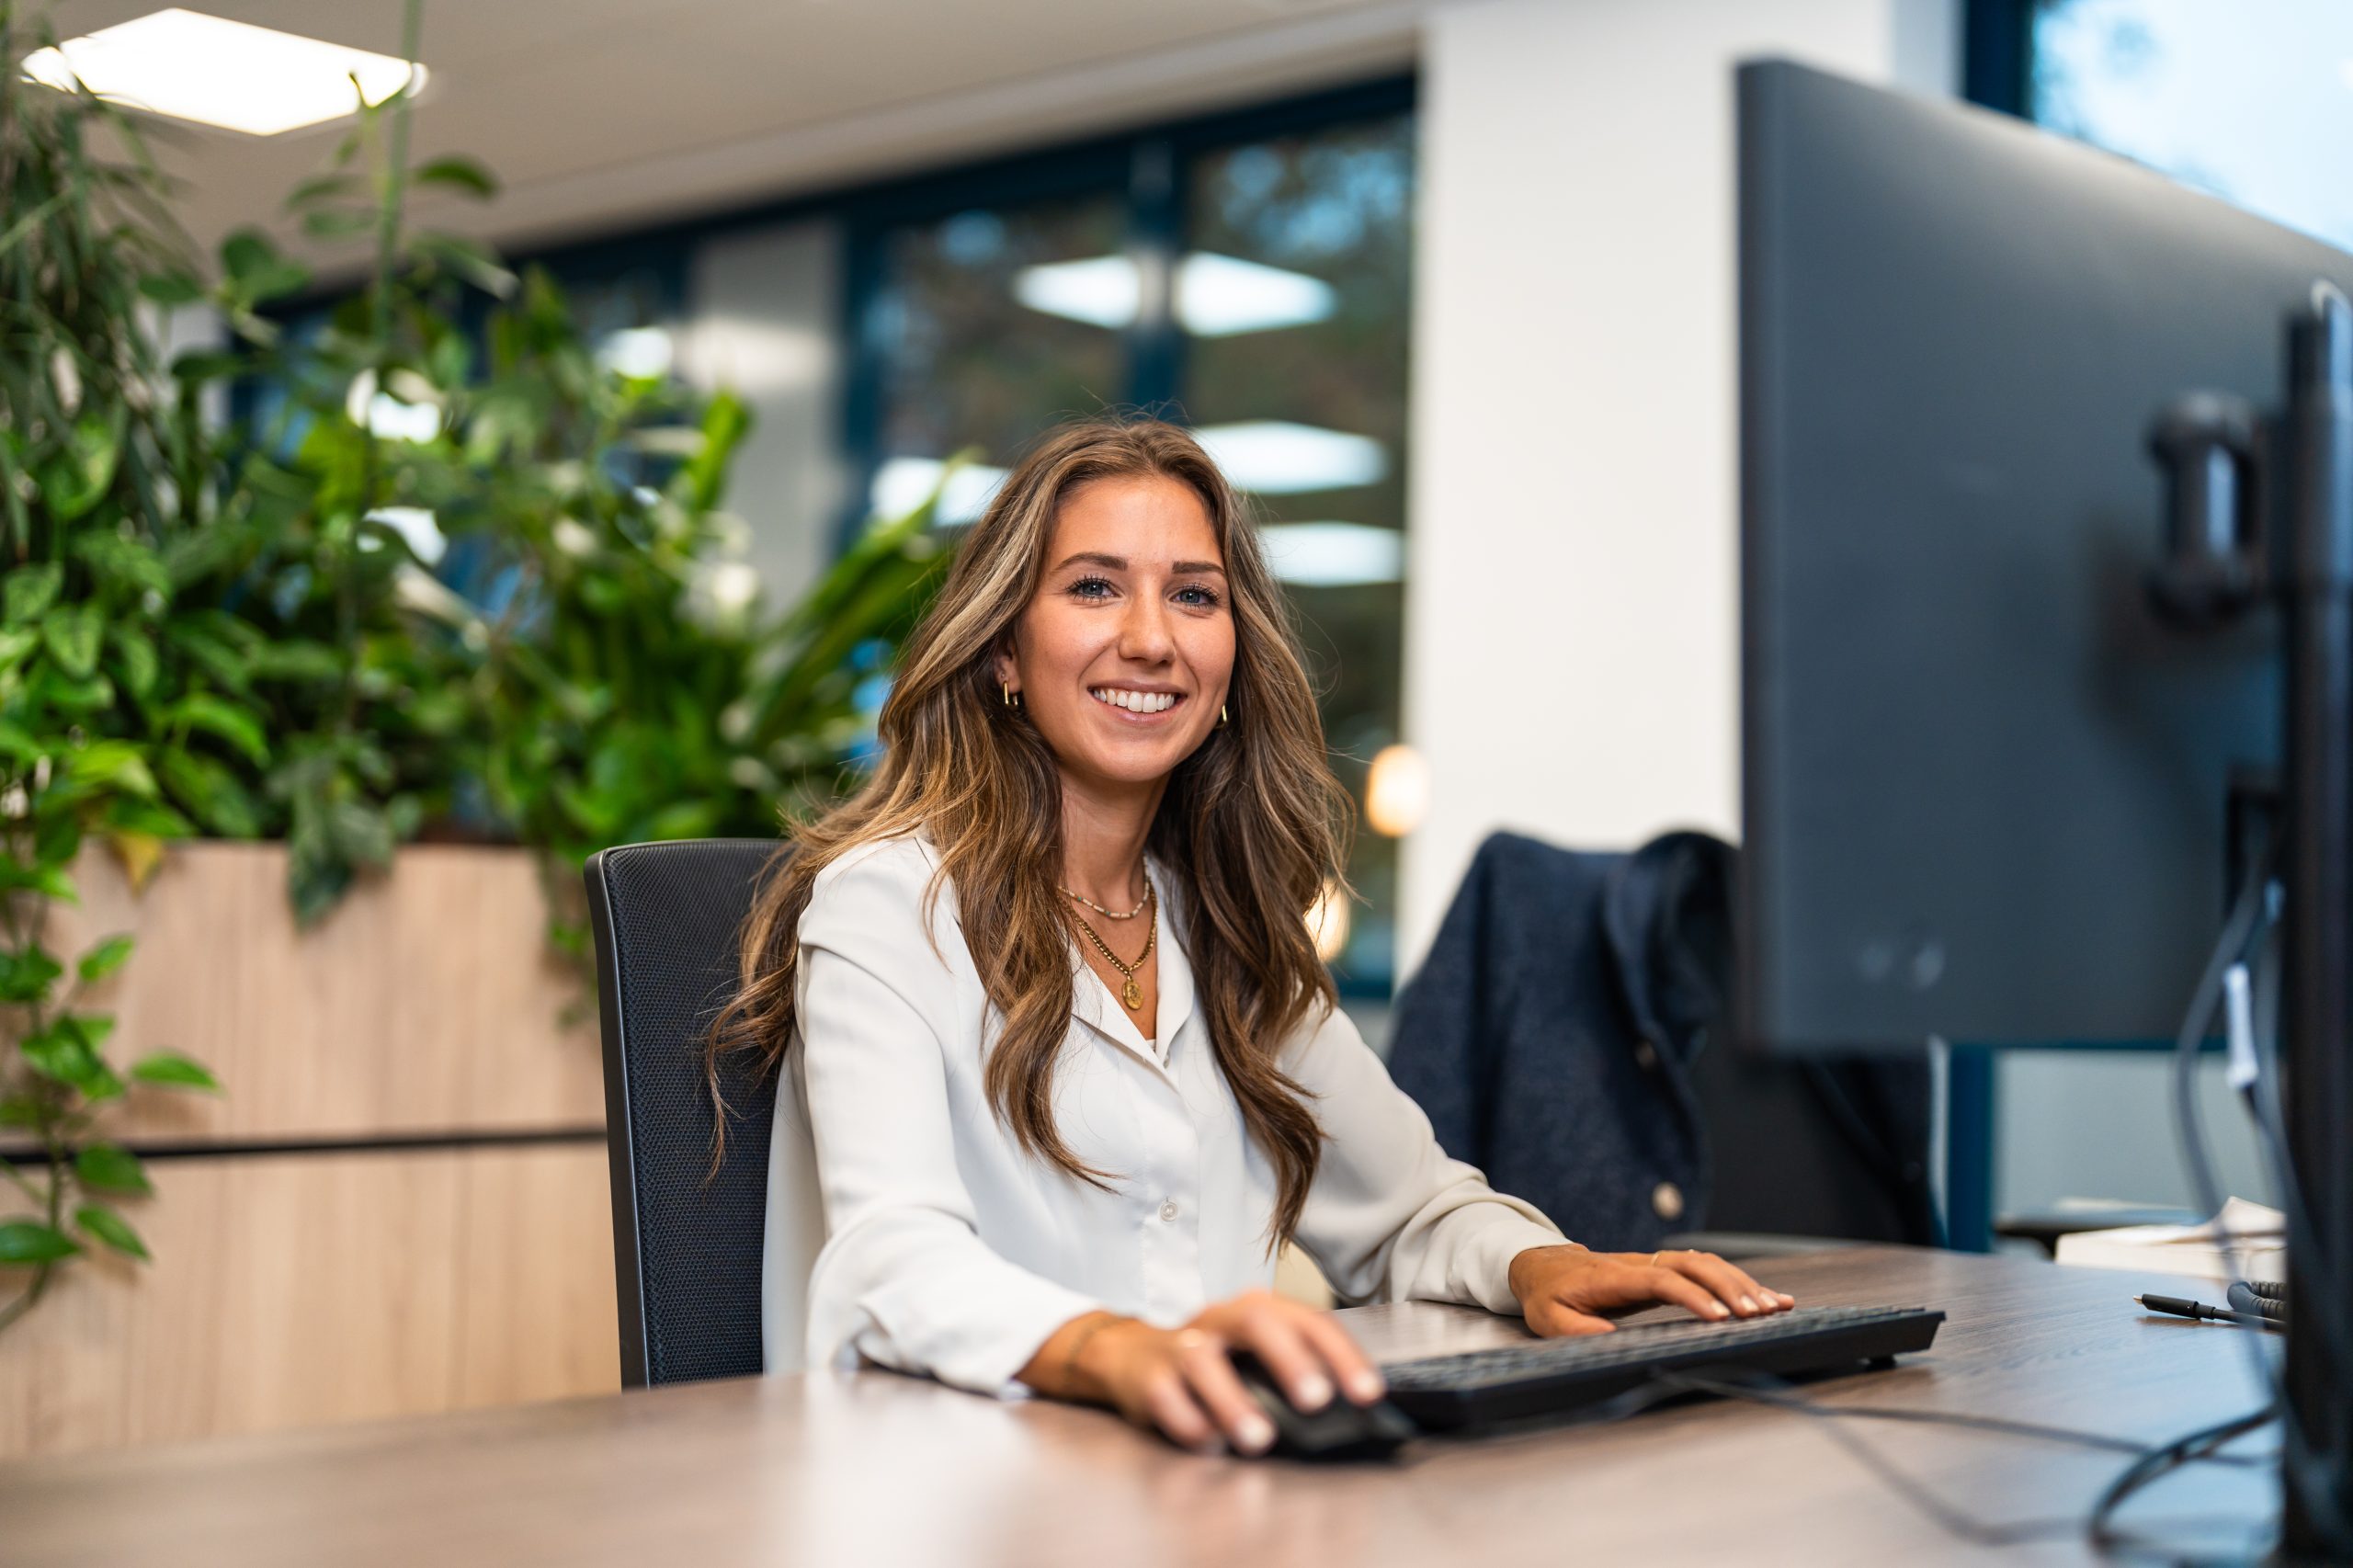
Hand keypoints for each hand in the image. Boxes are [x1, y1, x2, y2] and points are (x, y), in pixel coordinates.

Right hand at [1054, 1290, 1386, 1455]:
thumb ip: (1296, 1376)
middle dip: (1290, 1360)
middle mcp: (1220, 1320)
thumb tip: (1350, 1417)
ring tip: (1259, 1440)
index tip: (1369, 1394)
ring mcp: (1181, 1346)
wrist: (1130, 1357)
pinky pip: (1167, 1399)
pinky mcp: (1149, 1377)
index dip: (1342, 1355)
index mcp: (1258, 1310)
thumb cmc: (1213, 1363)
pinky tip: (1211, 1446)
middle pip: (1256, 1323)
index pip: (1308, 1320)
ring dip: (1233, 1402)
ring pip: (1203, 1362)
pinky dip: (1190, 1425)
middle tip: (1318, 1401)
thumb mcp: (1255, 1358)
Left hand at [1506, 1244, 1795, 1335]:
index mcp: (1615, 1277)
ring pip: (1705, 1263)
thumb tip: (1610, 1339)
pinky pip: (1705, 1269)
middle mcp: (1640, 1264)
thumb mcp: (1549, 1318)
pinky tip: (1765, 1297)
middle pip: (1694, 1264)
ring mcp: (1653, 1263)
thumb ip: (1576, 1330)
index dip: (1693, 1297)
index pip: (1662, 1280)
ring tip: (1775, 1306)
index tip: (1719, 1318)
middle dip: (1730, 1286)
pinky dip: (1736, 1280)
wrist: (1544, 1265)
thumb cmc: (1548, 1295)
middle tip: (1759, 1313)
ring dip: (1741, 1282)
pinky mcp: (1663, 1270)